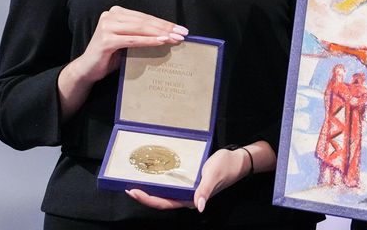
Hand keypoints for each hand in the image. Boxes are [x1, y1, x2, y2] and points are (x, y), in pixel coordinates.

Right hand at [58, 6, 186, 118]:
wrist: (88, 69)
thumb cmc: (110, 55)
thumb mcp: (128, 41)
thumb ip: (142, 34)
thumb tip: (169, 35)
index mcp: (117, 12)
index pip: (145, 17)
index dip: (164, 22)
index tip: (181, 29)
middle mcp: (110, 15)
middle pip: (144, 21)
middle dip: (166, 27)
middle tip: (182, 34)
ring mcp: (107, 26)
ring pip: (139, 29)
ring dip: (160, 33)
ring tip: (175, 39)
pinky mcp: (105, 40)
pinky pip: (132, 40)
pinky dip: (148, 41)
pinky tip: (161, 42)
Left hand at [126, 146, 251, 211]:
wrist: (238, 160)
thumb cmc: (226, 167)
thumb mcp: (213, 175)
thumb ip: (205, 190)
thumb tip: (199, 207)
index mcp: (192, 199)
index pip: (165, 203)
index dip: (148, 200)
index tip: (134, 191)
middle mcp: (188, 197)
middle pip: (162, 200)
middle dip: (144, 196)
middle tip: (128, 186)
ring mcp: (189, 190)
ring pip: (166, 193)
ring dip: (151, 189)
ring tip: (136, 181)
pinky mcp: (191, 182)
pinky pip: (172, 184)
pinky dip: (161, 181)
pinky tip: (154, 174)